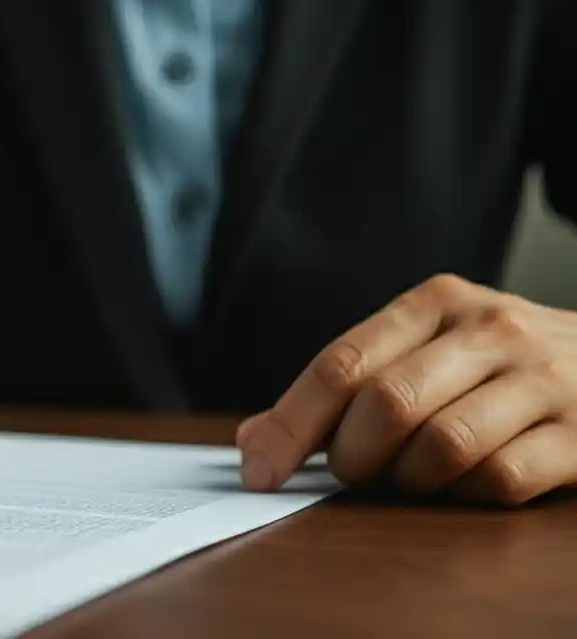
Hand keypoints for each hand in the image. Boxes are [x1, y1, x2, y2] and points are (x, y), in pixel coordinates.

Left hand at [237, 274, 576, 504]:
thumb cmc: (497, 366)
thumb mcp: (426, 350)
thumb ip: (344, 389)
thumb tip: (254, 443)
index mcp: (436, 303)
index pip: (341, 364)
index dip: (290, 425)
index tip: (257, 472)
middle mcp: (491, 330)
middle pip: (387, 403)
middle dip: (351, 456)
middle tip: (352, 473)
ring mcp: (543, 379)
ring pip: (443, 445)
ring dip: (408, 480)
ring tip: (411, 477)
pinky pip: (500, 480)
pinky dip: (466, 495)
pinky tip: (466, 483)